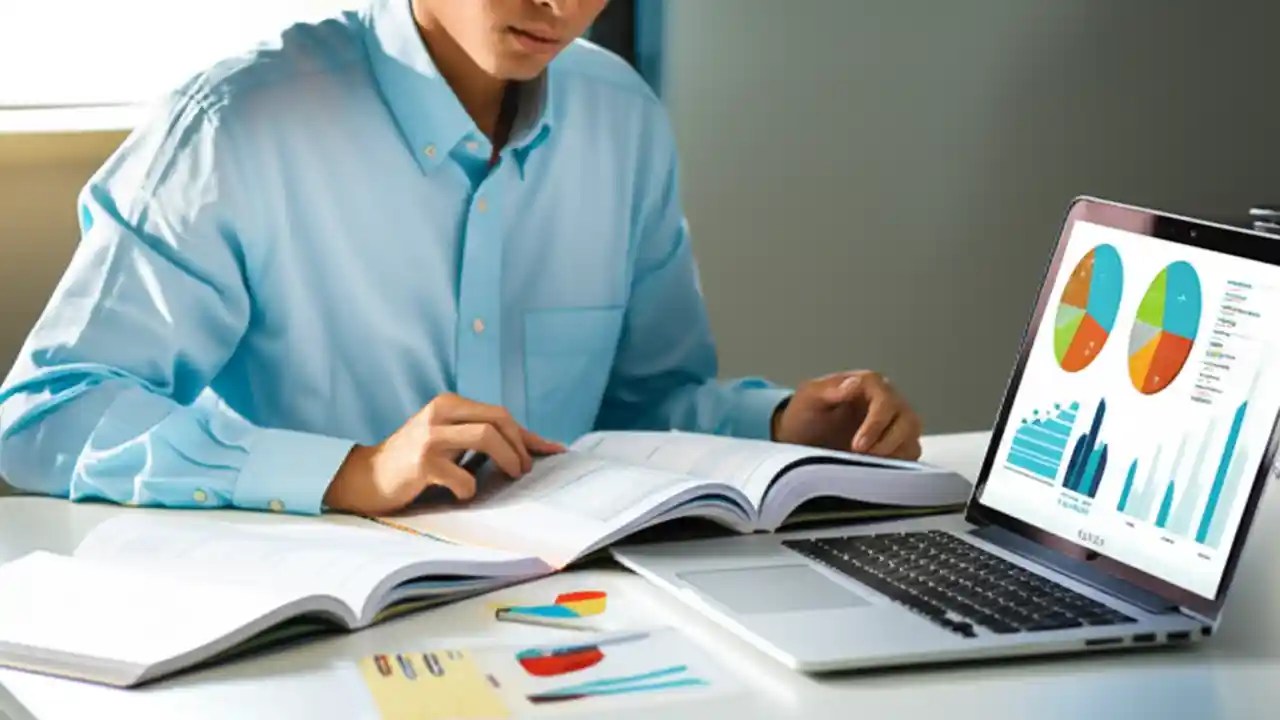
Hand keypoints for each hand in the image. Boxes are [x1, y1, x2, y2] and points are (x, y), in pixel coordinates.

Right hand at [323, 393, 565, 514]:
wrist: (368, 477)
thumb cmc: (416, 461)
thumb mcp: (449, 441)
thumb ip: (483, 439)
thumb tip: (535, 447)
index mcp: (449, 404)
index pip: (500, 413)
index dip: (528, 435)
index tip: (553, 451)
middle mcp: (440, 412)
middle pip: (498, 419)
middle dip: (520, 446)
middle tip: (523, 470)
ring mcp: (430, 436)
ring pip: (486, 436)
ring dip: (507, 459)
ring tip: (510, 476)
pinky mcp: (421, 462)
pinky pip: (462, 475)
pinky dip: (470, 488)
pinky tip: (463, 493)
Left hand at [771, 370, 922, 459]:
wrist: (799, 441)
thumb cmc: (803, 416)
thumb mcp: (807, 399)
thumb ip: (828, 390)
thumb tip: (854, 383)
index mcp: (869, 384)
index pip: (886, 401)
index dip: (876, 425)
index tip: (857, 446)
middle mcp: (888, 401)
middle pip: (908, 420)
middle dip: (887, 443)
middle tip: (861, 458)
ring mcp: (895, 424)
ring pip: (912, 438)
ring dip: (894, 454)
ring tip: (867, 466)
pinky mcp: (896, 446)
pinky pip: (910, 455)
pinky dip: (897, 464)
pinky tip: (874, 470)